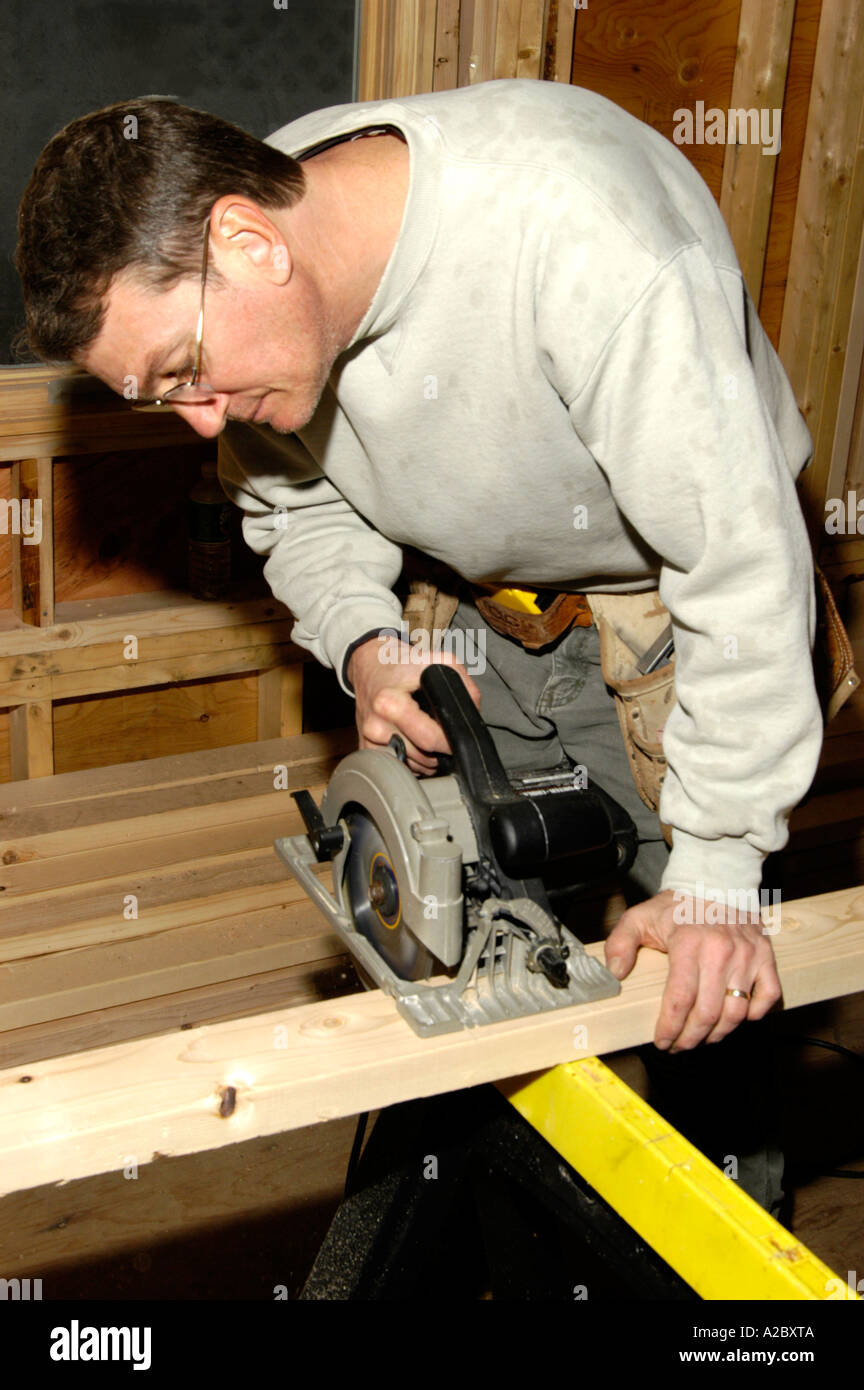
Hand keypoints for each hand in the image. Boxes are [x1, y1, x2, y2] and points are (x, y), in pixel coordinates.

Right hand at [348, 634, 481, 776]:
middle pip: (423, 757)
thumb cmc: (402, 664)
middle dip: (440, 750)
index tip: (456, 737)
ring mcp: (369, 740)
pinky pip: (400, 765)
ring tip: (427, 732)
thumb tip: (472, 715)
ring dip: (428, 757)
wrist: (370, 665)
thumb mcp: (439, 662)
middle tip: (443, 732)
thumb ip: (463, 685)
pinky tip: (413, 740)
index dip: (450, 741)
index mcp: (389, 703)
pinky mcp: (366, 749)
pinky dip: (412, 759)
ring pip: (413, 766)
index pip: (430, 739)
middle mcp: (375, 725)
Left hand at [604, 888, 781, 1050]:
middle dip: (690, 1038)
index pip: (680, 999)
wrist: (716, 881)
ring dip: (718, 1034)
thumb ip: (620, 943)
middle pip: (708, 1013)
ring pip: (737, 1012)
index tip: (662, 1041)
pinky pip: (768, 997)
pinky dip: (754, 1014)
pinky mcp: (766, 956)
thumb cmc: (677, 905)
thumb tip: (616, 974)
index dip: (670, 1028)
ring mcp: (747, 955)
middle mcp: (721, 951)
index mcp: (688, 943)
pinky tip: (736, 1018)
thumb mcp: (640, 917)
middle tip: (679, 1046)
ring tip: (702, 1038)